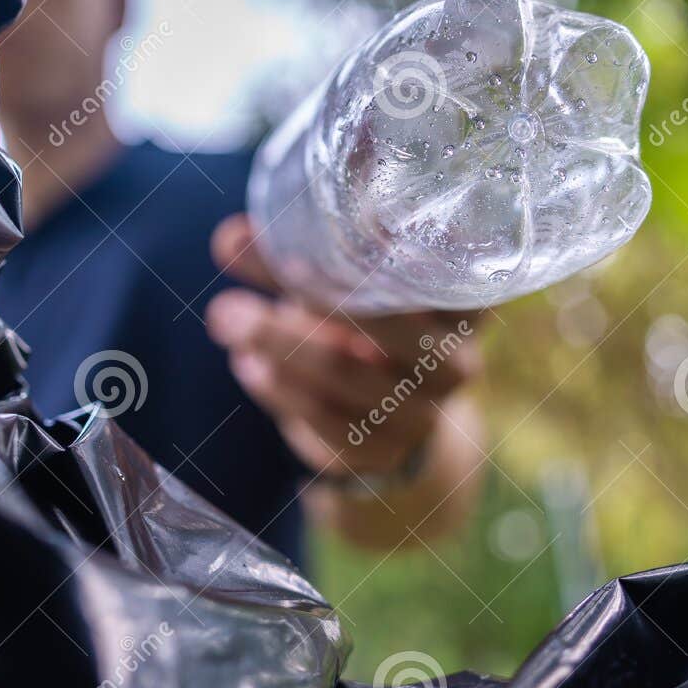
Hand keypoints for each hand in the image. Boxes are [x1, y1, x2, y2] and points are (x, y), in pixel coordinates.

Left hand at [205, 213, 481, 487]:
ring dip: (277, 344)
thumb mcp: (341, 289)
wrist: (396, 419)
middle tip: (236, 294)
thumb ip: (293, 259)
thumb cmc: (366, 326)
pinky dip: (279, 390)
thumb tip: (230, 236)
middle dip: (311, 299)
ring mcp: (421, 412)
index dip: (379, 256)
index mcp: (461, 303)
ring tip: (226, 318)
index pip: (437, 272)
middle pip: (382, 326)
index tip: (310, 246)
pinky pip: (326, 421)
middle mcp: (453, 359)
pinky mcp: (383, 451)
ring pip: (345, 372)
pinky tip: (248, 364)